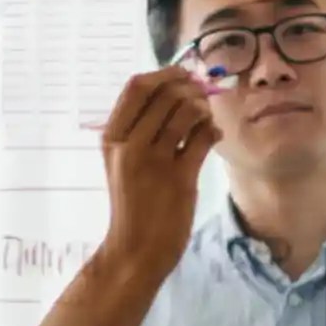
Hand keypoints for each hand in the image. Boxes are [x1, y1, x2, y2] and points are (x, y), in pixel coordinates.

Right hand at [98, 67, 220, 283]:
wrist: (135, 251)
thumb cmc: (133, 205)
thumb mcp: (122, 163)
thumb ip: (139, 130)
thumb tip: (176, 91)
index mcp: (111, 137)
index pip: (137, 86)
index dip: (165, 74)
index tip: (184, 75)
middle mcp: (128, 145)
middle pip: (165, 94)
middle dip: (191, 88)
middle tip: (204, 95)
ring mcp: (153, 162)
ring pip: (187, 112)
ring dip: (204, 109)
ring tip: (207, 120)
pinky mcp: (179, 178)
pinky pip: (203, 138)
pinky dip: (213, 131)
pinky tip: (214, 136)